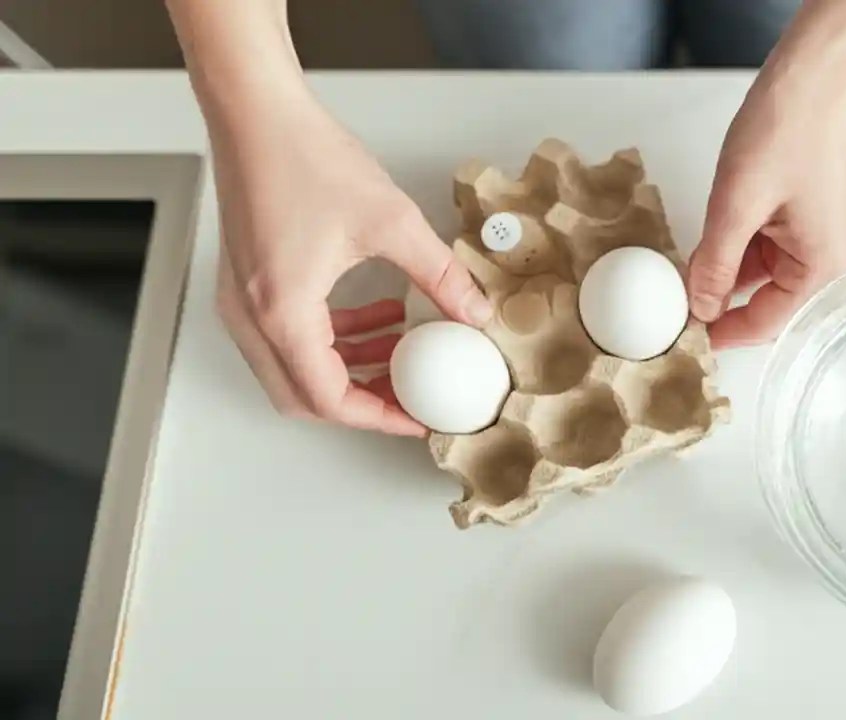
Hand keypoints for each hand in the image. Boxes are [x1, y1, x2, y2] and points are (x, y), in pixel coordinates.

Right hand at [211, 93, 491, 435]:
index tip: (417, 418)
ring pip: (294, 367)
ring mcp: (242, 299)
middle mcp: (251, 315)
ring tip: (404, 349)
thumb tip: (475, 312)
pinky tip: (378, 312)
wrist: (255, 111)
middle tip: (410, 395)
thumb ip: (439, 275)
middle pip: (303, 396)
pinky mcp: (247, 280)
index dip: (378, 417)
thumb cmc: (304, 156)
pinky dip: (332, 337)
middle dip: (362, 401)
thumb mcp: (392, 222)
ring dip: (349, 367)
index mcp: (281, 312)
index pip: (328, 398)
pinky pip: (287, 333)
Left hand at [686, 0, 845, 348]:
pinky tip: (699, 244)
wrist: (810, 79)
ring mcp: (806, 238)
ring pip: (752, 276)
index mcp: (819, 268)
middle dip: (716, 304)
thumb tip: (698, 309)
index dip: (721, 334)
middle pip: (760, 303)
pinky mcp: (792, 218)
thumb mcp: (737, 205)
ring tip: (679, 273)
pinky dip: (727, 249)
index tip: (682, 341)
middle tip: (670, 309)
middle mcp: (819, 260)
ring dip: (718, 274)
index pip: (764, 324)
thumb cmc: (787, 132)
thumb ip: (715, 264)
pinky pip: (755, 249)